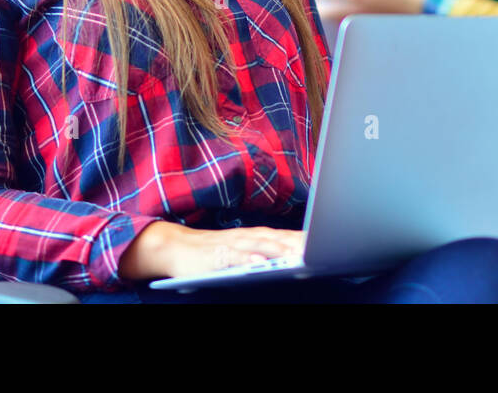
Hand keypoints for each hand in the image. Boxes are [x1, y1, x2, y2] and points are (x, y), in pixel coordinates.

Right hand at [123, 221, 304, 280]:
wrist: (173, 246)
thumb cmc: (209, 251)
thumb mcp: (238, 250)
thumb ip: (260, 252)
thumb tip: (287, 257)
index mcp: (252, 235)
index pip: (282, 235)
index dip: (302, 238)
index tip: (325, 240)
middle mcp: (244, 236)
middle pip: (276, 237)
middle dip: (297, 243)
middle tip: (319, 248)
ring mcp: (229, 245)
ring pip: (258, 245)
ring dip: (278, 249)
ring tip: (296, 255)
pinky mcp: (214, 256)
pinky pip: (233, 257)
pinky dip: (247, 258)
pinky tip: (259, 263)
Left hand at [311, 0, 433, 19]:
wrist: (420, 3)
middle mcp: (354, 9)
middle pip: (325, 13)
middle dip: (316, 6)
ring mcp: (361, 19)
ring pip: (335, 20)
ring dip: (327, 14)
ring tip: (324, 6)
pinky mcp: (369, 24)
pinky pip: (348, 23)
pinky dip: (341, 19)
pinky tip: (343, 13)